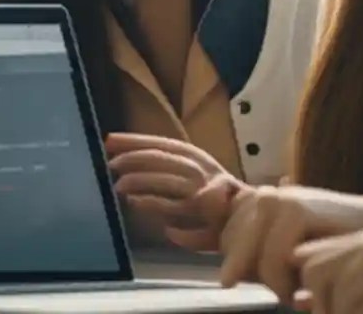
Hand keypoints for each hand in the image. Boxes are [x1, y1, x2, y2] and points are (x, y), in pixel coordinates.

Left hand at [106, 133, 247, 251]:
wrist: (253, 221)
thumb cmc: (221, 202)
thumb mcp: (197, 179)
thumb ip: (169, 173)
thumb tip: (129, 171)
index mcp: (197, 157)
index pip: (161, 143)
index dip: (134, 140)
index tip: (110, 139)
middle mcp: (200, 167)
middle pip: (160, 156)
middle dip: (133, 156)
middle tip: (110, 161)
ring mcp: (201, 186)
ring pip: (164, 177)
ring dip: (139, 179)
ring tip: (118, 184)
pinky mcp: (202, 207)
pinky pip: (171, 204)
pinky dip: (151, 202)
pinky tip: (134, 202)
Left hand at [218, 185, 362, 302]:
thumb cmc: (330, 245)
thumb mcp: (285, 253)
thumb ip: (255, 260)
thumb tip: (226, 278)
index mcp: (257, 202)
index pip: (223, 241)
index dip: (239, 267)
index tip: (262, 282)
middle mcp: (265, 196)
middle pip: (232, 248)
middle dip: (254, 276)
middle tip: (283, 293)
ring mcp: (280, 199)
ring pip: (255, 258)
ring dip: (273, 284)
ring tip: (294, 295)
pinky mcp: (298, 209)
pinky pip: (276, 257)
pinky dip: (286, 281)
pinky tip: (303, 290)